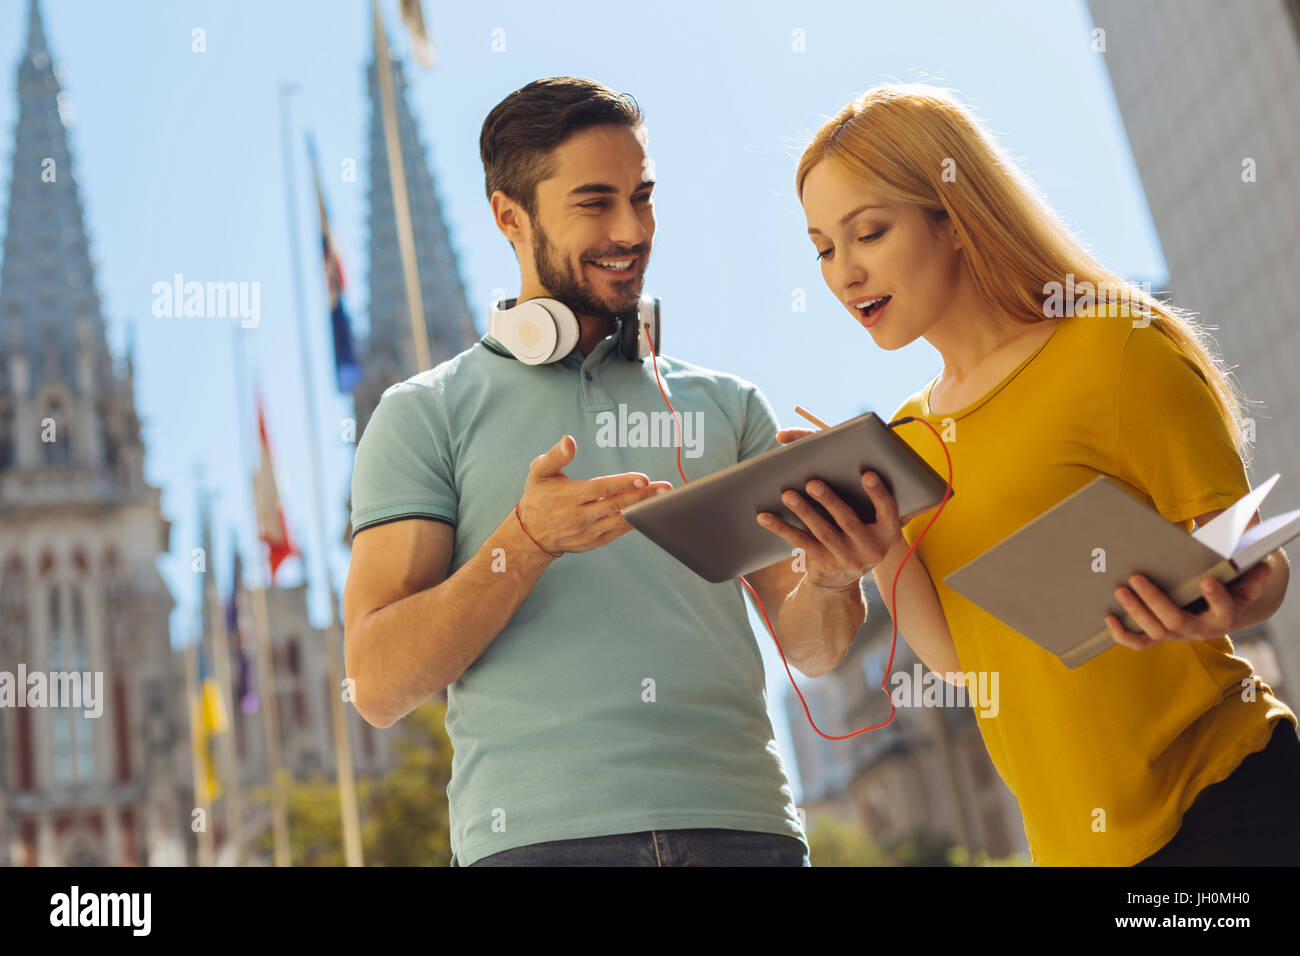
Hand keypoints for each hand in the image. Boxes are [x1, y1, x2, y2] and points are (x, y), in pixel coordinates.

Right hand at [516, 435, 672, 554]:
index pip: (601, 488)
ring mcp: (589, 531)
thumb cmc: (538, 496)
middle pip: (617, 504)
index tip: (643, 478)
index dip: (623, 483)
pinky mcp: (594, 541)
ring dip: (643, 509)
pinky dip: (633, 522)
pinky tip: (647, 512)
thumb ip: (556, 455)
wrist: (531, 533)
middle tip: (665, 488)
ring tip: (662, 499)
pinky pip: (618, 531)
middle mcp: (581, 516)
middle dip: (643, 495)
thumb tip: (569, 440)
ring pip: (620, 520)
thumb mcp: (539, 471)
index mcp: (571, 497)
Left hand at [754, 428, 902, 588]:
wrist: (844, 577)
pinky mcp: (825, 563)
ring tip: (787, 494)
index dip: (878, 493)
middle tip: (812, 482)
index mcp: (888, 530)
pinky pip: (801, 542)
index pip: (888, 509)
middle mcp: (872, 547)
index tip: (867, 474)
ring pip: (823, 531)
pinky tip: (764, 516)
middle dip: (829, 500)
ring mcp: (848, 558)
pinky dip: (781, 527)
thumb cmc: (855, 526)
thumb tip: (804, 440)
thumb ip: (850, 474)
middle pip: (849, 520)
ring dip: (804, 512)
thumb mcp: (867, 511)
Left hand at [1105, 564, 1273, 649]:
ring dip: (1135, 612)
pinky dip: (1122, 634)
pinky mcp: (1159, 637)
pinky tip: (1108, 617)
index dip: (1216, 597)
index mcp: (1224, 615)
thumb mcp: (1245, 581)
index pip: (1223, 608)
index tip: (1207, 580)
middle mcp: (1200, 630)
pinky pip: (1139, 643)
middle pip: (1176, 620)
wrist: (1219, 612)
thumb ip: (1252, 574)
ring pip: (1155, 631)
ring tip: (1120, 590)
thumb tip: (1261, 565)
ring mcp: (1177, 635)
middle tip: (1136, 577)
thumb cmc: (1230, 589)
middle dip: (1155, 600)